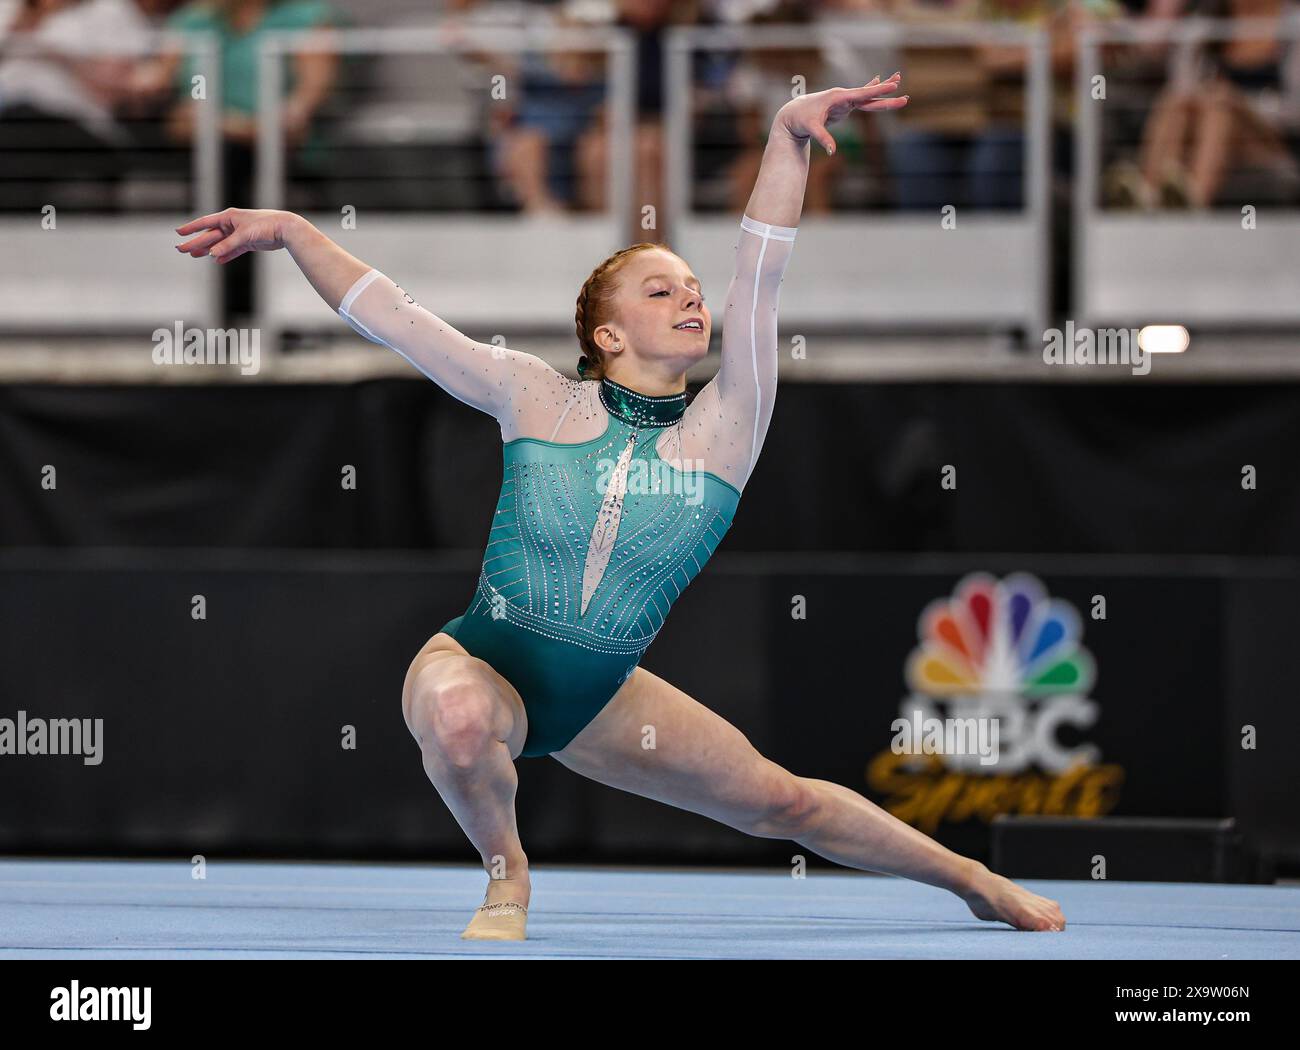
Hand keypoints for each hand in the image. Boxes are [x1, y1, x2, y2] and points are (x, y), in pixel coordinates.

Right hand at [174, 207, 299, 263]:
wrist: (285, 229)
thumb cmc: (265, 226)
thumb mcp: (244, 235)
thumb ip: (227, 245)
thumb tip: (211, 254)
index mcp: (228, 217)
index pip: (205, 223)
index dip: (191, 228)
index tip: (178, 232)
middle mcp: (232, 224)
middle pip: (210, 235)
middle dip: (195, 242)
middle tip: (181, 249)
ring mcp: (239, 234)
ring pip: (220, 243)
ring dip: (207, 249)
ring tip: (193, 255)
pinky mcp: (248, 243)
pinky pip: (232, 250)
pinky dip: (225, 255)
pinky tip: (215, 260)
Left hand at [777, 73, 907, 154]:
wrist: (794, 114)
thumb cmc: (801, 119)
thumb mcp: (811, 128)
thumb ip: (823, 138)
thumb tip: (833, 152)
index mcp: (838, 97)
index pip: (862, 94)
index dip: (878, 90)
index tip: (893, 86)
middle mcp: (844, 96)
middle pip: (869, 95)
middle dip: (886, 93)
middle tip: (904, 91)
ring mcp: (845, 100)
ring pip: (867, 96)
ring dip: (882, 90)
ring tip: (898, 79)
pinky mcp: (844, 106)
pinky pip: (861, 99)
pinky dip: (871, 93)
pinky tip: (878, 82)